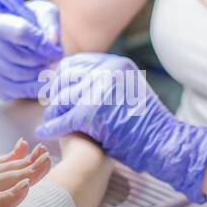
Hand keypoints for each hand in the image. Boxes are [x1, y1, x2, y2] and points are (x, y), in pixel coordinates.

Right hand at [0, 0, 62, 99]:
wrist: (14, 41)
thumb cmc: (30, 24)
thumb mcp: (41, 12)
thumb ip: (50, 21)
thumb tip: (52, 41)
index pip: (21, 32)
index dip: (43, 43)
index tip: (55, 49)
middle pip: (22, 58)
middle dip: (43, 60)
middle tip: (52, 59)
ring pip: (20, 77)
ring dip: (40, 75)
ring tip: (47, 67)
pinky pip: (16, 92)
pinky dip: (33, 88)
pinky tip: (40, 80)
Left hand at [34, 54, 206, 203]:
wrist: (162, 143)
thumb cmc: (147, 123)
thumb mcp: (131, 88)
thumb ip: (109, 81)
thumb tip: (81, 79)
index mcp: (116, 64)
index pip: (76, 63)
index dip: (62, 77)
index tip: (55, 87)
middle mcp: (107, 72)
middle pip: (65, 78)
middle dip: (54, 92)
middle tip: (48, 104)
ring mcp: (99, 91)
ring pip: (62, 99)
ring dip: (52, 111)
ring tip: (48, 120)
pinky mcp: (92, 113)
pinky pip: (62, 119)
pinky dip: (51, 127)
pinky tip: (44, 133)